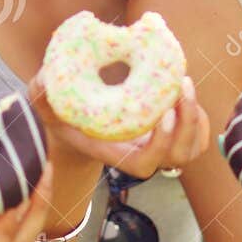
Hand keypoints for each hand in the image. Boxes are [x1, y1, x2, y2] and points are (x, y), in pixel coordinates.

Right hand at [28, 74, 210, 180]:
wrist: (70, 115)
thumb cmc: (56, 107)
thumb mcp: (42, 96)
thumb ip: (43, 88)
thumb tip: (49, 78)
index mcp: (111, 150)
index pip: (144, 163)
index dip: (160, 144)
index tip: (163, 115)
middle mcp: (136, 152)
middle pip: (176, 156)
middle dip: (186, 123)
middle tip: (180, 85)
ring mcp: (154, 146)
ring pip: (190, 149)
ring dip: (195, 119)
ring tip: (183, 83)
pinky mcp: (166, 134)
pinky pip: (196, 137)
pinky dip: (199, 118)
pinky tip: (183, 89)